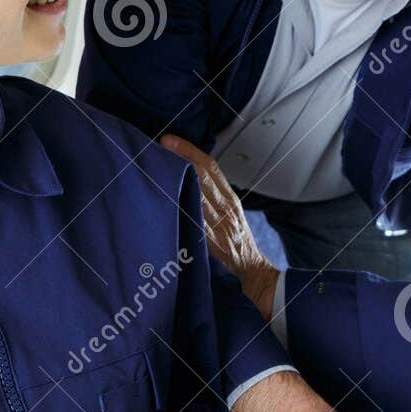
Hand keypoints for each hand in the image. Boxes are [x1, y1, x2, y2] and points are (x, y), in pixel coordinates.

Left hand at [159, 134, 277, 317]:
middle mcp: (226, 207)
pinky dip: (183, 208)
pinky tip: (167, 198)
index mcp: (230, 199)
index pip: (211, 167)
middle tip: (160, 145)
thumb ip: (212, 199)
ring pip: (198, 193)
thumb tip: (188, 181)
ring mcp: (220, 223)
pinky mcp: (213, 240)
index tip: (170, 140)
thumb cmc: (238, 245)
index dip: (190, 150)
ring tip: (156, 166)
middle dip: (181, 157)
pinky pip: (197, 221)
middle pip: (203, 175)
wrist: (253, 271)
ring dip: (177, 177)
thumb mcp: (229, 216)